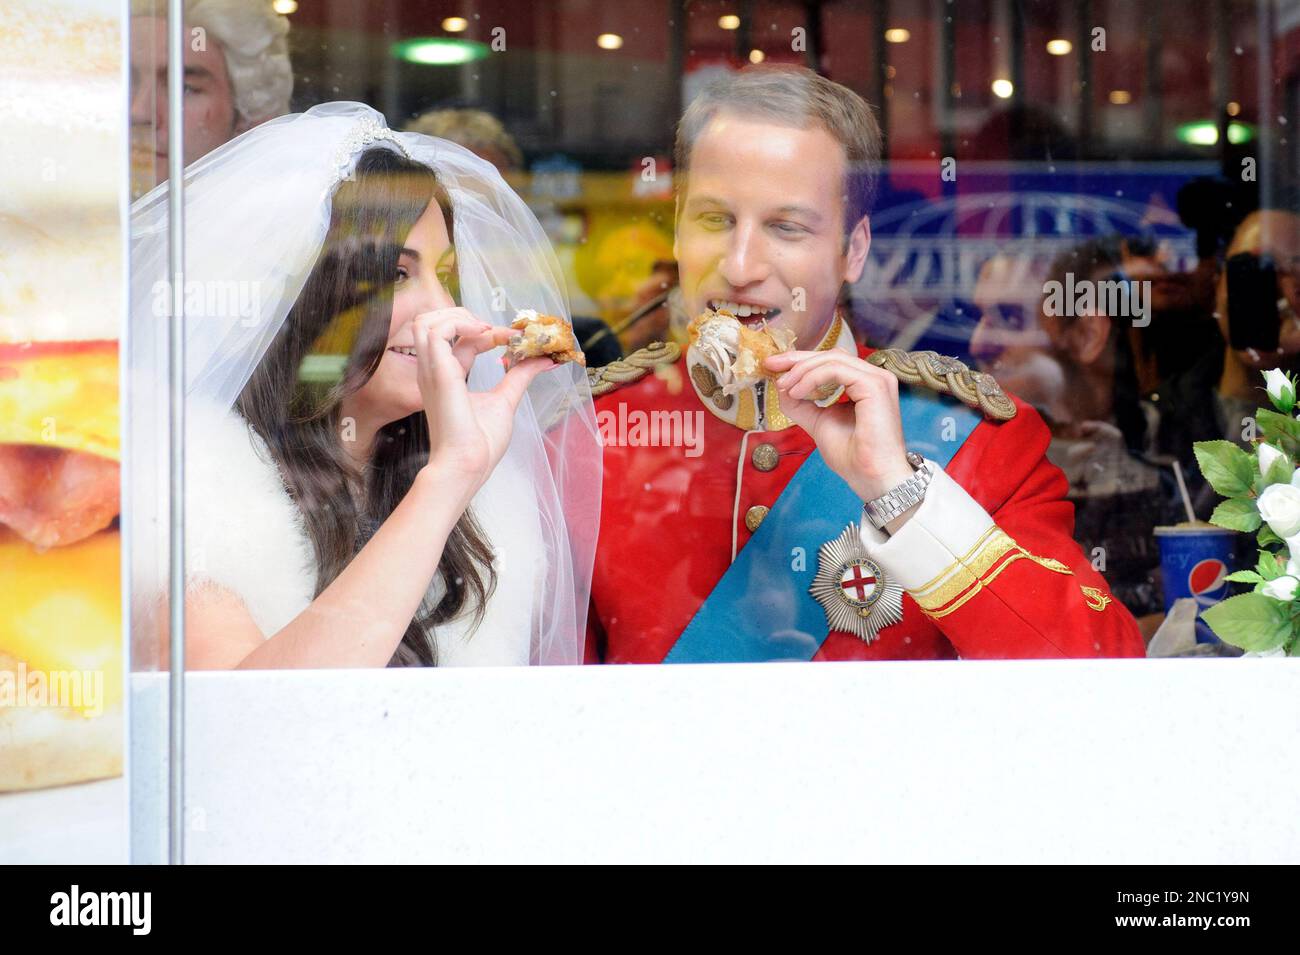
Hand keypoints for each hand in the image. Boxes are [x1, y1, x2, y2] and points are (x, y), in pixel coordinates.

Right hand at [411, 308, 551, 492]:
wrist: (468, 464)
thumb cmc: (480, 443)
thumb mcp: (505, 399)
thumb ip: (520, 375)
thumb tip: (544, 359)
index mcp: (444, 377)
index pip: (456, 339)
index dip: (485, 332)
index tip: (516, 339)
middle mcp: (432, 370)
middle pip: (433, 323)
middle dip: (467, 317)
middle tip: (500, 333)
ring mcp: (430, 369)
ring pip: (426, 320)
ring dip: (460, 316)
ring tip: (489, 330)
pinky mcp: (436, 371)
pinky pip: (435, 331)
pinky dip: (460, 324)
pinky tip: (485, 334)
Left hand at [765, 350, 914, 503]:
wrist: (872, 477)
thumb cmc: (853, 457)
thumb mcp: (819, 423)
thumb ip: (802, 405)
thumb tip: (781, 388)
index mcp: (864, 384)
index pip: (831, 362)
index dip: (801, 361)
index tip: (774, 366)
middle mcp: (874, 377)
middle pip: (831, 355)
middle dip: (797, 359)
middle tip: (772, 366)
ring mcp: (877, 380)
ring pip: (832, 360)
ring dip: (802, 371)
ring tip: (785, 387)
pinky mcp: (875, 386)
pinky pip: (836, 370)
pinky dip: (812, 378)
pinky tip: (798, 392)